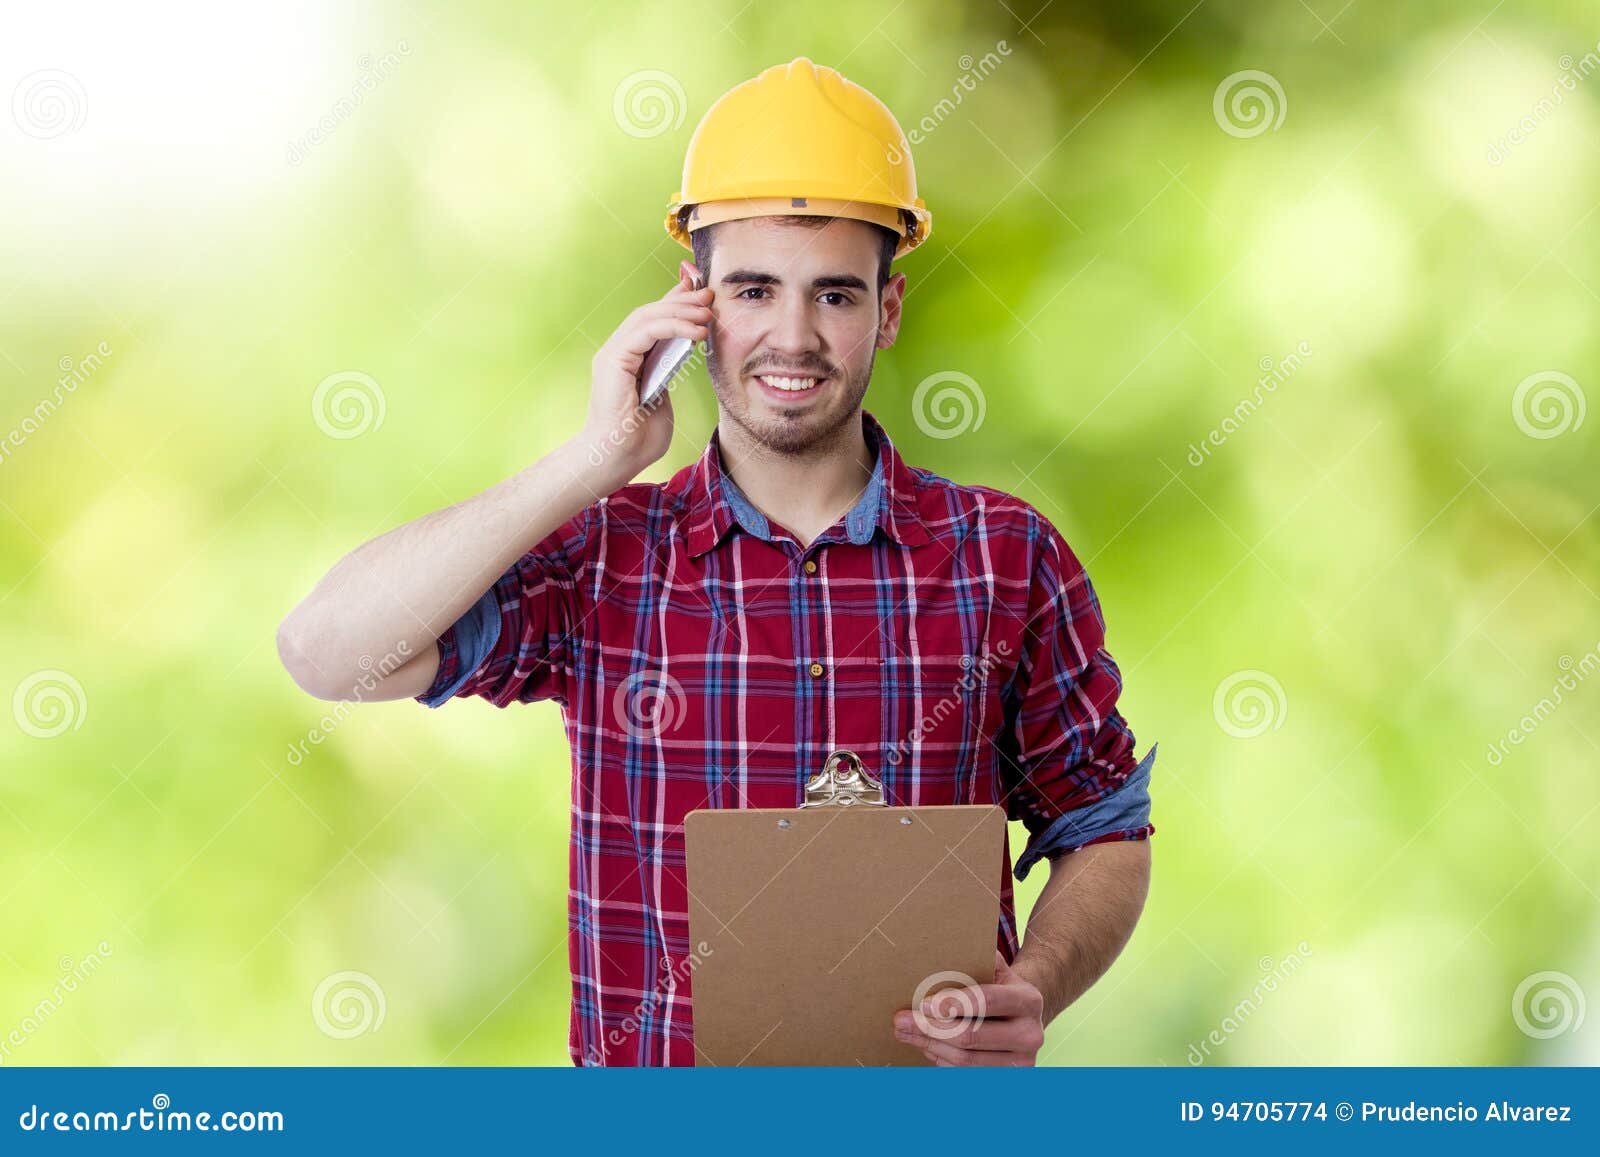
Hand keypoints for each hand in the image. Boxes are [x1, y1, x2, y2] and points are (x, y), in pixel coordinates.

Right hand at [581, 259, 711, 476]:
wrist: (617, 460)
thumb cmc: (638, 440)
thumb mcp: (663, 400)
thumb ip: (669, 376)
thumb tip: (684, 354)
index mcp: (629, 359)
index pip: (653, 321)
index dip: (676, 302)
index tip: (703, 295)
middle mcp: (618, 352)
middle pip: (650, 312)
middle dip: (682, 300)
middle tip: (710, 295)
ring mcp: (613, 354)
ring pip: (647, 317)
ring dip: (681, 311)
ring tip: (708, 312)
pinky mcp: (612, 360)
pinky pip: (645, 332)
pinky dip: (673, 327)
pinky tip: (697, 332)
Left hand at [891, 950, 1045, 1065]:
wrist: (1026, 1019)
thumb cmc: (1001, 988)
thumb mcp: (996, 970)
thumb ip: (976, 958)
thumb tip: (938, 946)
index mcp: (1028, 1000)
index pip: (986, 1001)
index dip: (952, 1003)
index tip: (923, 1003)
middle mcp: (1031, 1034)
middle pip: (971, 1036)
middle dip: (930, 1028)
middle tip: (900, 1020)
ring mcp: (1021, 1063)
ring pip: (966, 1060)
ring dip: (930, 1046)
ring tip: (905, 1033)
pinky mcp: (1008, 1080)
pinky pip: (967, 1075)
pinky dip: (942, 1060)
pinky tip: (925, 1046)